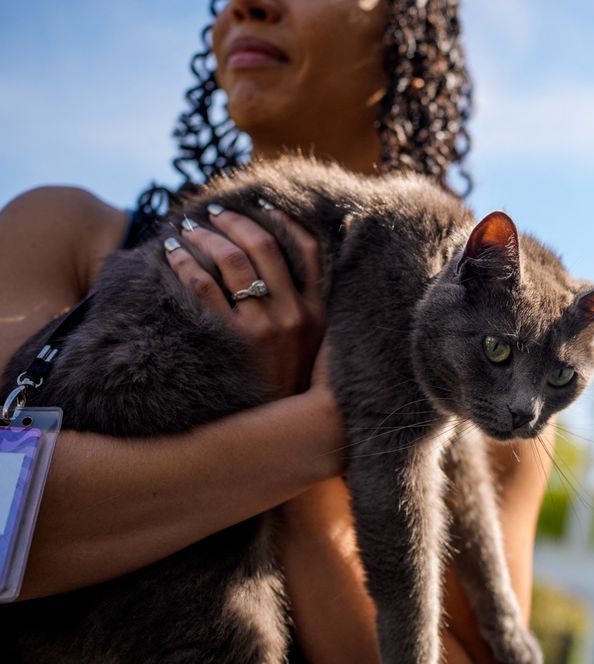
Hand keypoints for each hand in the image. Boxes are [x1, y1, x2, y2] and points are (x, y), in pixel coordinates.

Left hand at [163, 206, 324, 399]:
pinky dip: (186, 264)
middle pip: (265, 247)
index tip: (262, 206)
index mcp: (320, 310)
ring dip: (207, 238)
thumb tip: (288, 266)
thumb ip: (308, 306)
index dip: (285, 220)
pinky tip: (173, 256)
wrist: (282, 428)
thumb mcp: (315, 343)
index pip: (310, 250)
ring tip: (188, 231)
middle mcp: (297, 315)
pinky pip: (205, 288)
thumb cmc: (293, 380)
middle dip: (235, 222)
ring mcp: (266, 328)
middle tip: (213, 213)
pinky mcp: (235, 341)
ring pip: (233, 262)